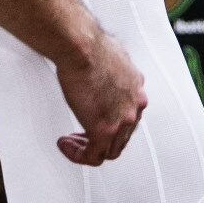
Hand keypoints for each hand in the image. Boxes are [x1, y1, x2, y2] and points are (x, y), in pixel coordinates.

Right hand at [55, 27, 146, 164]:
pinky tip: (66, 145)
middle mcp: (134, 105)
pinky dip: (78, 155)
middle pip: (122, 135)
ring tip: (72, 143)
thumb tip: (103, 71)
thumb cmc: (90, 46)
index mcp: (136, 87)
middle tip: (83, 136)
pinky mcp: (104, 131)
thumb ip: (113, 71)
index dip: (112, 121)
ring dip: (88, 148)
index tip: (96, 119)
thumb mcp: (112, 55)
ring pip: (109, 150)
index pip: (129, 115)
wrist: (81, 48)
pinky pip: (93, 156)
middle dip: (101, 137)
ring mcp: (121, 120)